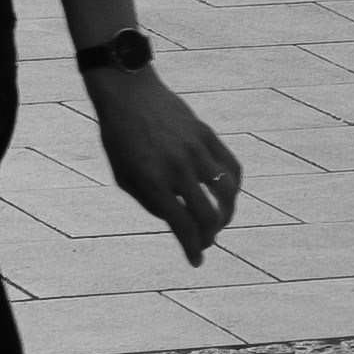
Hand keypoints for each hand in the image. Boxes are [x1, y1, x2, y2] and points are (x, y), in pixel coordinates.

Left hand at [91, 63, 244, 264]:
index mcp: (153, 182)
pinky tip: (226, 194)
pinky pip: (232, 167)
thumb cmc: (120, 138)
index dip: (192, 249)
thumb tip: (181, 223)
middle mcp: (177, 168)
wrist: (127, 92)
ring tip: (218, 220)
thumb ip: (152, 202)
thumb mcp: (125, 176)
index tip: (196, 261)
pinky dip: (233, 186)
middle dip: (209, 237)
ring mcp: (195, 150)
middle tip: (205, 241)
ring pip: (227, 194)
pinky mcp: (206, 134)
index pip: (183, 227)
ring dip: (226, 214)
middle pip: (208, 216)